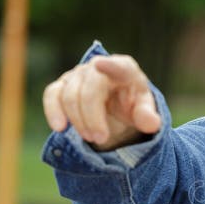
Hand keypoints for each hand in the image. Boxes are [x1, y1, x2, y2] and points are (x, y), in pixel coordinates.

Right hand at [42, 55, 160, 150]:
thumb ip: (148, 117)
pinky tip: (59, 128)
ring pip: (70, 95)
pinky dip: (53, 111)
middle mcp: (99, 66)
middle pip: (89, 91)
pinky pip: (52, 94)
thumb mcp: (144, 112)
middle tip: (100, 139)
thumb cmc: (133, 106)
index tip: (100, 64)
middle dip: (92, 118)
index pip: (117, 66)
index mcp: (124, 69)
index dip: (109, 66)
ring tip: (91, 138)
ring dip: (78, 121)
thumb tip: (151, 123)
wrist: (116, 108)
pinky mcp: (63, 84)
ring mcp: (78, 74)